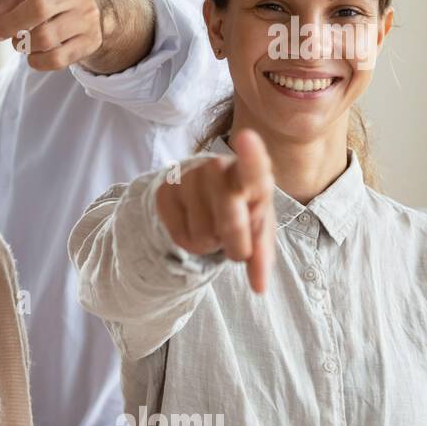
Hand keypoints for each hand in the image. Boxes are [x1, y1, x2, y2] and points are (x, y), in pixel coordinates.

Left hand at [0, 0, 104, 70]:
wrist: (79, 13)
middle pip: (38, 9)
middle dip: (9, 25)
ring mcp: (89, 16)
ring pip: (45, 39)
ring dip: (22, 45)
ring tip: (20, 41)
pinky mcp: (92, 41)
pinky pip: (56, 59)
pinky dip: (36, 61)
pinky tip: (34, 54)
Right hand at [154, 129, 275, 292]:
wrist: (200, 196)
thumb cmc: (239, 210)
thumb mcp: (256, 229)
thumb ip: (262, 254)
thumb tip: (259, 288)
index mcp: (249, 173)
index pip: (252, 166)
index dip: (251, 155)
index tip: (246, 137)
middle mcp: (217, 168)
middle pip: (231, 221)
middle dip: (238, 245)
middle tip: (238, 250)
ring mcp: (187, 177)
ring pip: (205, 234)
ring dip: (211, 243)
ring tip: (212, 227)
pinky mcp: (164, 192)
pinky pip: (181, 236)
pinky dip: (190, 242)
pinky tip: (193, 225)